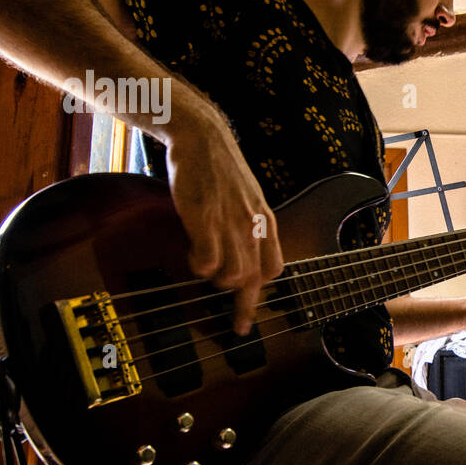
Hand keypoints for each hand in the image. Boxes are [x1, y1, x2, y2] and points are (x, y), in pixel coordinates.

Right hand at [166, 123, 283, 334]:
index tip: (252, 310)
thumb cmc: (220, 169)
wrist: (203, 137)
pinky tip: (192, 255)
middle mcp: (253, 226)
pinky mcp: (205, 219)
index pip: (274, 269)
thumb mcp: (247, 198)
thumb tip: (246, 253)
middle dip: (244, 307)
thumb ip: (249, 225)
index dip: (263, 291)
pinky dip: (200, 267)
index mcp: (265, 222)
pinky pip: (207, 262)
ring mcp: (230, 224)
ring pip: (233, 276)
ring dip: (218, 282)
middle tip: (237, 327)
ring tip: (203, 268)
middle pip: (254, 280)